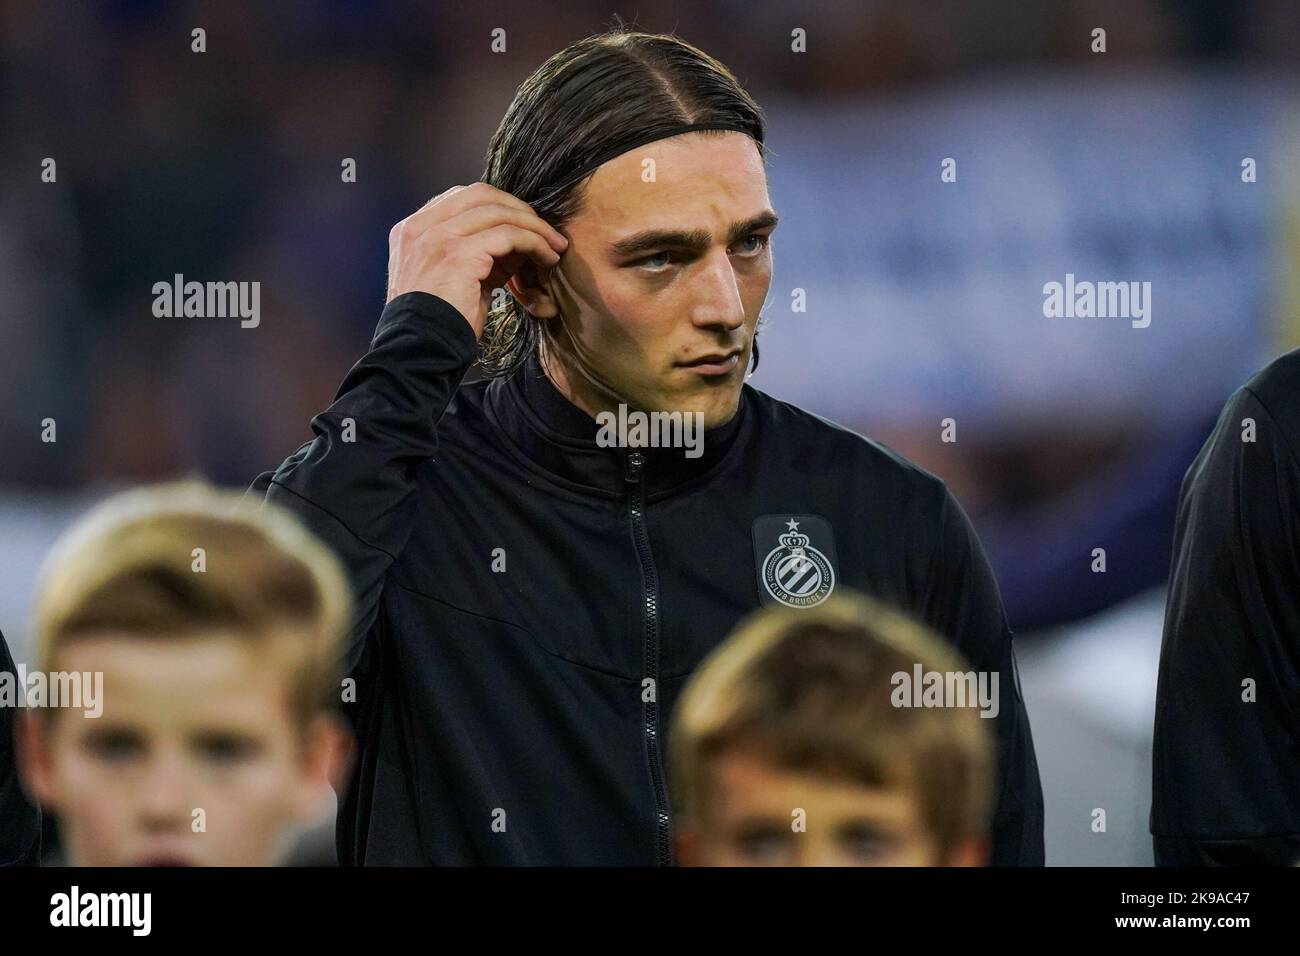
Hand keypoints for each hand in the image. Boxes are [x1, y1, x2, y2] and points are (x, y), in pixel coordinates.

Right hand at [385, 182, 568, 339]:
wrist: (419, 353)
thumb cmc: (438, 325)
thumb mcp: (452, 280)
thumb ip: (475, 255)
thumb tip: (515, 245)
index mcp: (412, 231)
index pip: (462, 198)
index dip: (499, 207)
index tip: (524, 225)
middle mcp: (419, 227)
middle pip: (481, 195)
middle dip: (519, 210)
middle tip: (545, 231)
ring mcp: (437, 237)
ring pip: (498, 212)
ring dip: (534, 227)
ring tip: (555, 246)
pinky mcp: (458, 254)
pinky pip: (508, 235)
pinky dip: (534, 242)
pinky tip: (548, 257)